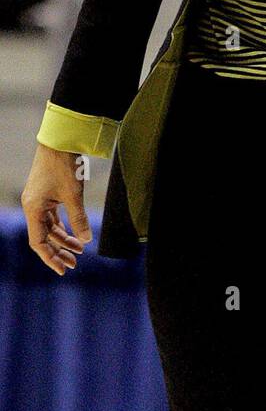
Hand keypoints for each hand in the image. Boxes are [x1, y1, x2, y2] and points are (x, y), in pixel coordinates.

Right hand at [22, 144, 90, 274]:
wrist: (60, 141)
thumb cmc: (64, 166)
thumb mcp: (73, 195)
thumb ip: (79, 219)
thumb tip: (86, 240)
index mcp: (33, 209)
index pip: (39, 242)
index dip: (51, 258)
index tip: (64, 269)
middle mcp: (33, 207)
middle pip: (43, 237)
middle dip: (58, 251)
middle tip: (75, 264)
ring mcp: (39, 201)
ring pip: (49, 228)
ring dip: (63, 239)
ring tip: (80, 250)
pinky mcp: (47, 195)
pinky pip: (53, 217)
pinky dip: (64, 227)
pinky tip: (76, 235)